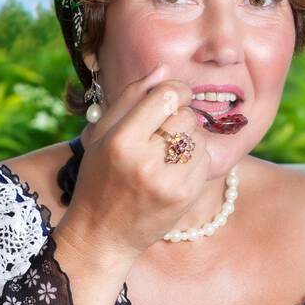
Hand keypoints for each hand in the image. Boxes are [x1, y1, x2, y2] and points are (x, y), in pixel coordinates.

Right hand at [55, 63, 211, 261]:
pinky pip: (205, 161)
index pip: (165, 96)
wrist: (102, 235)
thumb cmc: (99, 180)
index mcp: (120, 141)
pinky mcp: (184, 197)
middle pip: (185, 116)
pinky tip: (174, 171)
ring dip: (188, 140)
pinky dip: (194, 160)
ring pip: (198, 138)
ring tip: (166, 154)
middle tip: (162, 133)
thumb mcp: (102, 135)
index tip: (175, 94)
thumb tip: (164, 69)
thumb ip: (130, 98)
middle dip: (179, 118)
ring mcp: (168, 182)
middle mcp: (145, 161)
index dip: (176, 89)